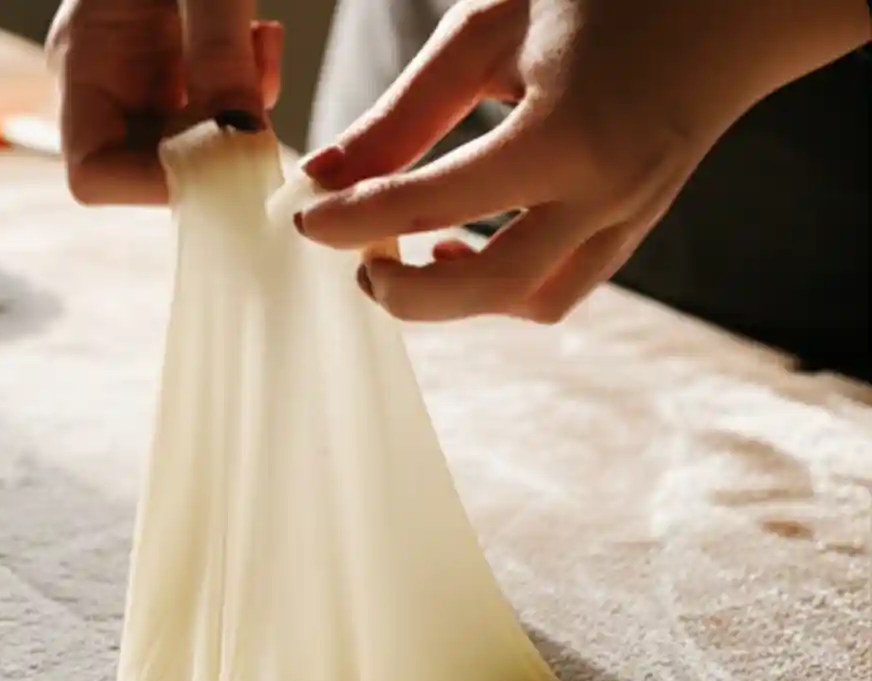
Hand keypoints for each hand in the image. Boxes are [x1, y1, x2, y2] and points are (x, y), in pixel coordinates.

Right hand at [47, 0, 282, 204]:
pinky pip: (219, 99)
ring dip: (243, 109)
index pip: (94, 174)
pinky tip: (263, 35)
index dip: (156, 186)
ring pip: (197, 134)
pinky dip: (253, 79)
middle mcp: (109, 77)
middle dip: (216, 147)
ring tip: (261, 44)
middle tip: (262, 110)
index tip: (226, 162)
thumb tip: (245, 135)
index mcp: (84, 60)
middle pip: (154, 163)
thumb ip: (220, 50)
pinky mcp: (186, 55)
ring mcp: (146, 69)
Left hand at [296, 0, 870, 322]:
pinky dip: (500, 287)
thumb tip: (326, 176)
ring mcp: (630, 219)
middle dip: (405, 293)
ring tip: (406, 254)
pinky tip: (464, 245)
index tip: (303, 219)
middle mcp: (605, 192)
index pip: (434, 201)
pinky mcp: (635, 228)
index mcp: (565, 132)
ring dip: (455, 299)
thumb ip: (405, 111)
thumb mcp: (489, 29)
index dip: (355, 220)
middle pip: (488, 286)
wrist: (727, 5)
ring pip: (529, 301)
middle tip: (356, 263)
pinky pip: (560, 287)